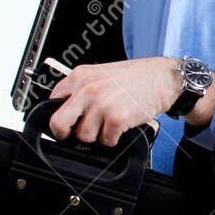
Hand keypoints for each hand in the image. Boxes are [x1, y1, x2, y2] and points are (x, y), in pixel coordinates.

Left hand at [46, 57, 214, 146]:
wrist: (162, 78)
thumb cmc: (134, 77)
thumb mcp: (100, 74)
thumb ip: (81, 89)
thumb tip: (66, 111)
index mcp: (80, 76)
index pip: (53, 101)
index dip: (60, 115)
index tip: (67, 122)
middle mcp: (87, 89)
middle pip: (58, 124)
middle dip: (66, 134)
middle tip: (75, 134)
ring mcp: (101, 105)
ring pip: (84, 136)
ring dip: (96, 135)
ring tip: (108, 123)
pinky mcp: (115, 119)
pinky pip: (105, 141)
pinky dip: (114, 138)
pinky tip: (120, 125)